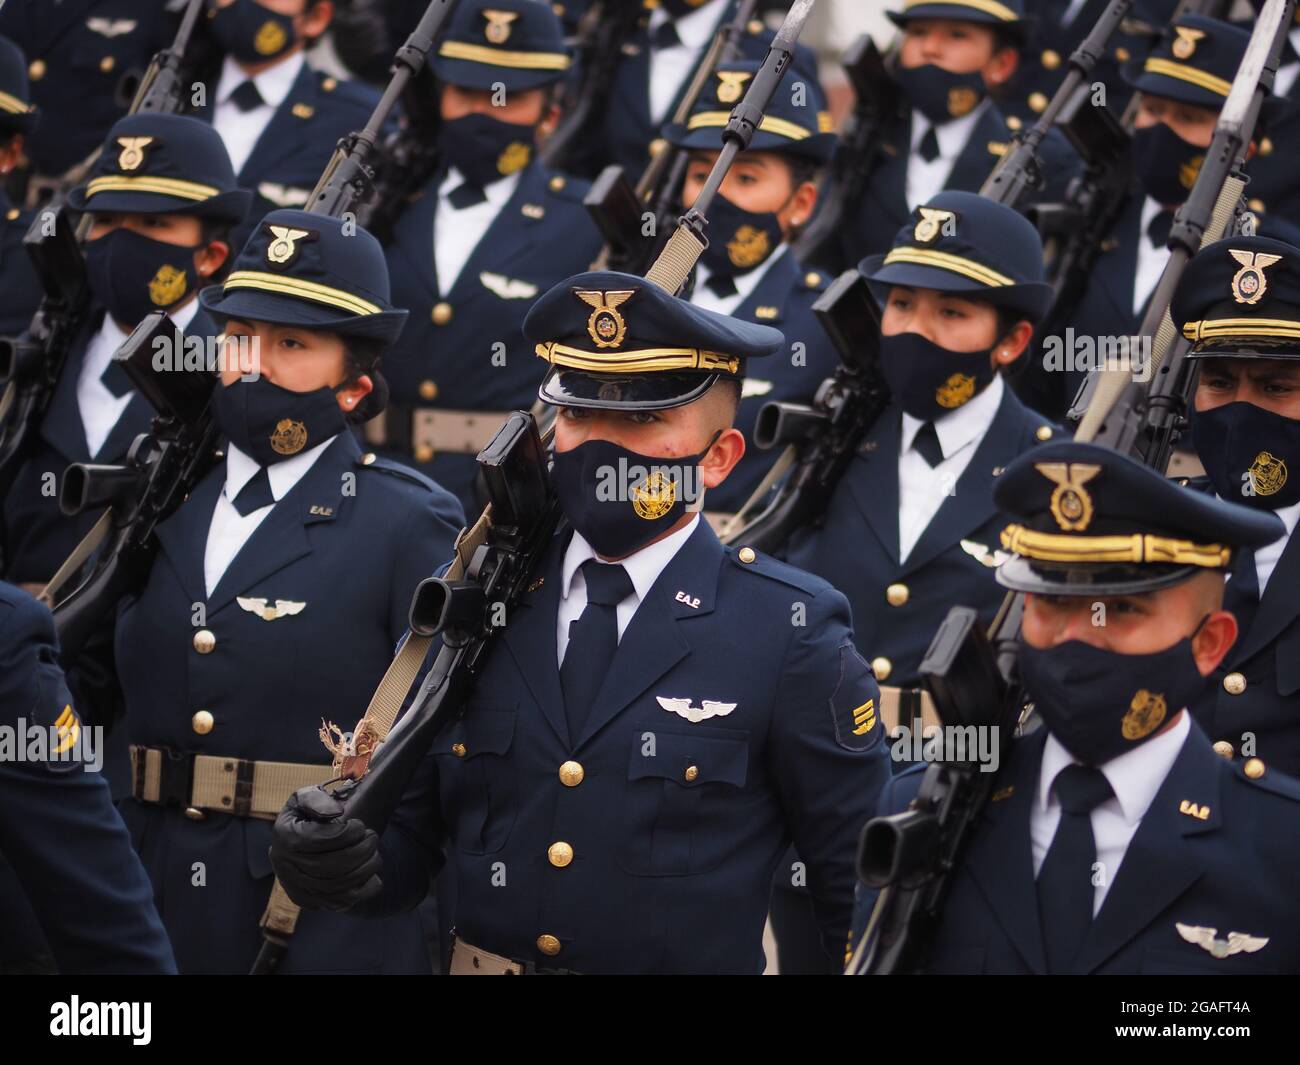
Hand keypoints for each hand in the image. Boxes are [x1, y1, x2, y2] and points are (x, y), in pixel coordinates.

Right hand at [269, 787, 381, 910]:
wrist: (294, 843)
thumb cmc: (306, 816)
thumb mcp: (305, 798)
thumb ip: (317, 800)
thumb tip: (335, 813)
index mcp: (284, 837)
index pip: (319, 840)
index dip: (347, 833)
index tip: (359, 826)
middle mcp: (286, 866)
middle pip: (329, 866)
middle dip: (361, 851)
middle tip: (373, 838)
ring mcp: (296, 888)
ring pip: (336, 887)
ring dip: (365, 869)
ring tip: (374, 853)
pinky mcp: (309, 902)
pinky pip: (339, 903)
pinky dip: (362, 890)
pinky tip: (371, 875)